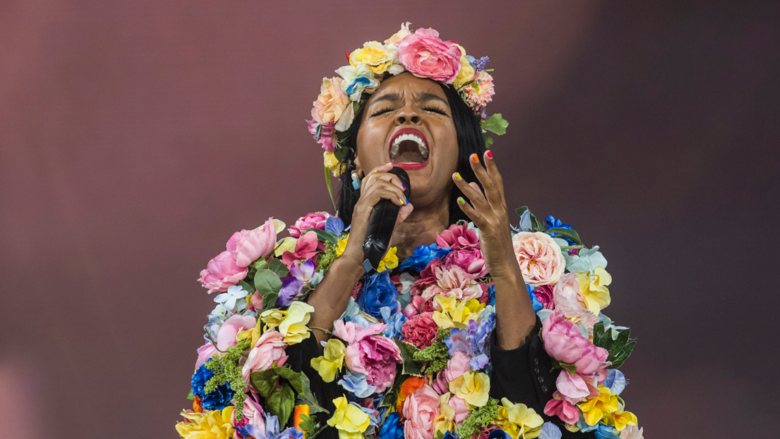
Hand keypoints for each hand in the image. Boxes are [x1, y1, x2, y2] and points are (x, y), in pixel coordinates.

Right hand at [342, 163, 413, 267]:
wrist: (359, 258)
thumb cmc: (371, 246)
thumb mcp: (389, 228)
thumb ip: (398, 217)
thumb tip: (409, 206)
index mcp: (365, 203)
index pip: (369, 178)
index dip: (380, 169)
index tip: (391, 166)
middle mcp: (361, 201)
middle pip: (374, 176)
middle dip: (391, 178)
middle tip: (402, 189)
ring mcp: (360, 205)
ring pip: (376, 183)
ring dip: (393, 188)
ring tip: (401, 198)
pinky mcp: (362, 211)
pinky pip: (377, 194)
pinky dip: (390, 195)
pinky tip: (398, 202)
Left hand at [451, 151, 516, 277]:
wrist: (506, 264)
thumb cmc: (496, 242)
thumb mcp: (490, 220)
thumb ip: (482, 202)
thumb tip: (474, 185)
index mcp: (501, 207)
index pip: (497, 182)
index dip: (491, 167)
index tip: (486, 152)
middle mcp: (500, 211)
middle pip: (491, 186)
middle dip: (482, 170)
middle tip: (473, 155)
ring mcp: (495, 220)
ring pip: (480, 199)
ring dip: (467, 186)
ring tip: (455, 175)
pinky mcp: (489, 231)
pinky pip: (477, 217)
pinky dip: (469, 208)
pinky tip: (459, 200)